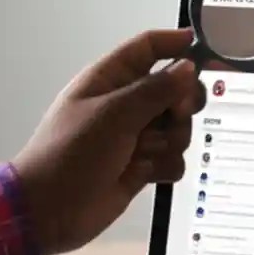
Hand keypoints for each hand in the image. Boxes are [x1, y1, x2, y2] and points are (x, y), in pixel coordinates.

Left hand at [13, 28, 205, 254]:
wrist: (48, 211)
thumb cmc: (72, 153)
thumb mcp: (113, 114)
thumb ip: (156, 89)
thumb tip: (188, 67)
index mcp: (110, 79)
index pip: (148, 48)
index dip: (176, 44)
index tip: (205, 50)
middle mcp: (126, 104)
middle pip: (175, 90)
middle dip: (182, 104)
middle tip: (176, 114)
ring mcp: (135, 138)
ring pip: (178, 128)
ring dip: (169, 141)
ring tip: (141, 154)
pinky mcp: (142, 168)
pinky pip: (173, 159)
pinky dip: (165, 166)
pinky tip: (143, 174)